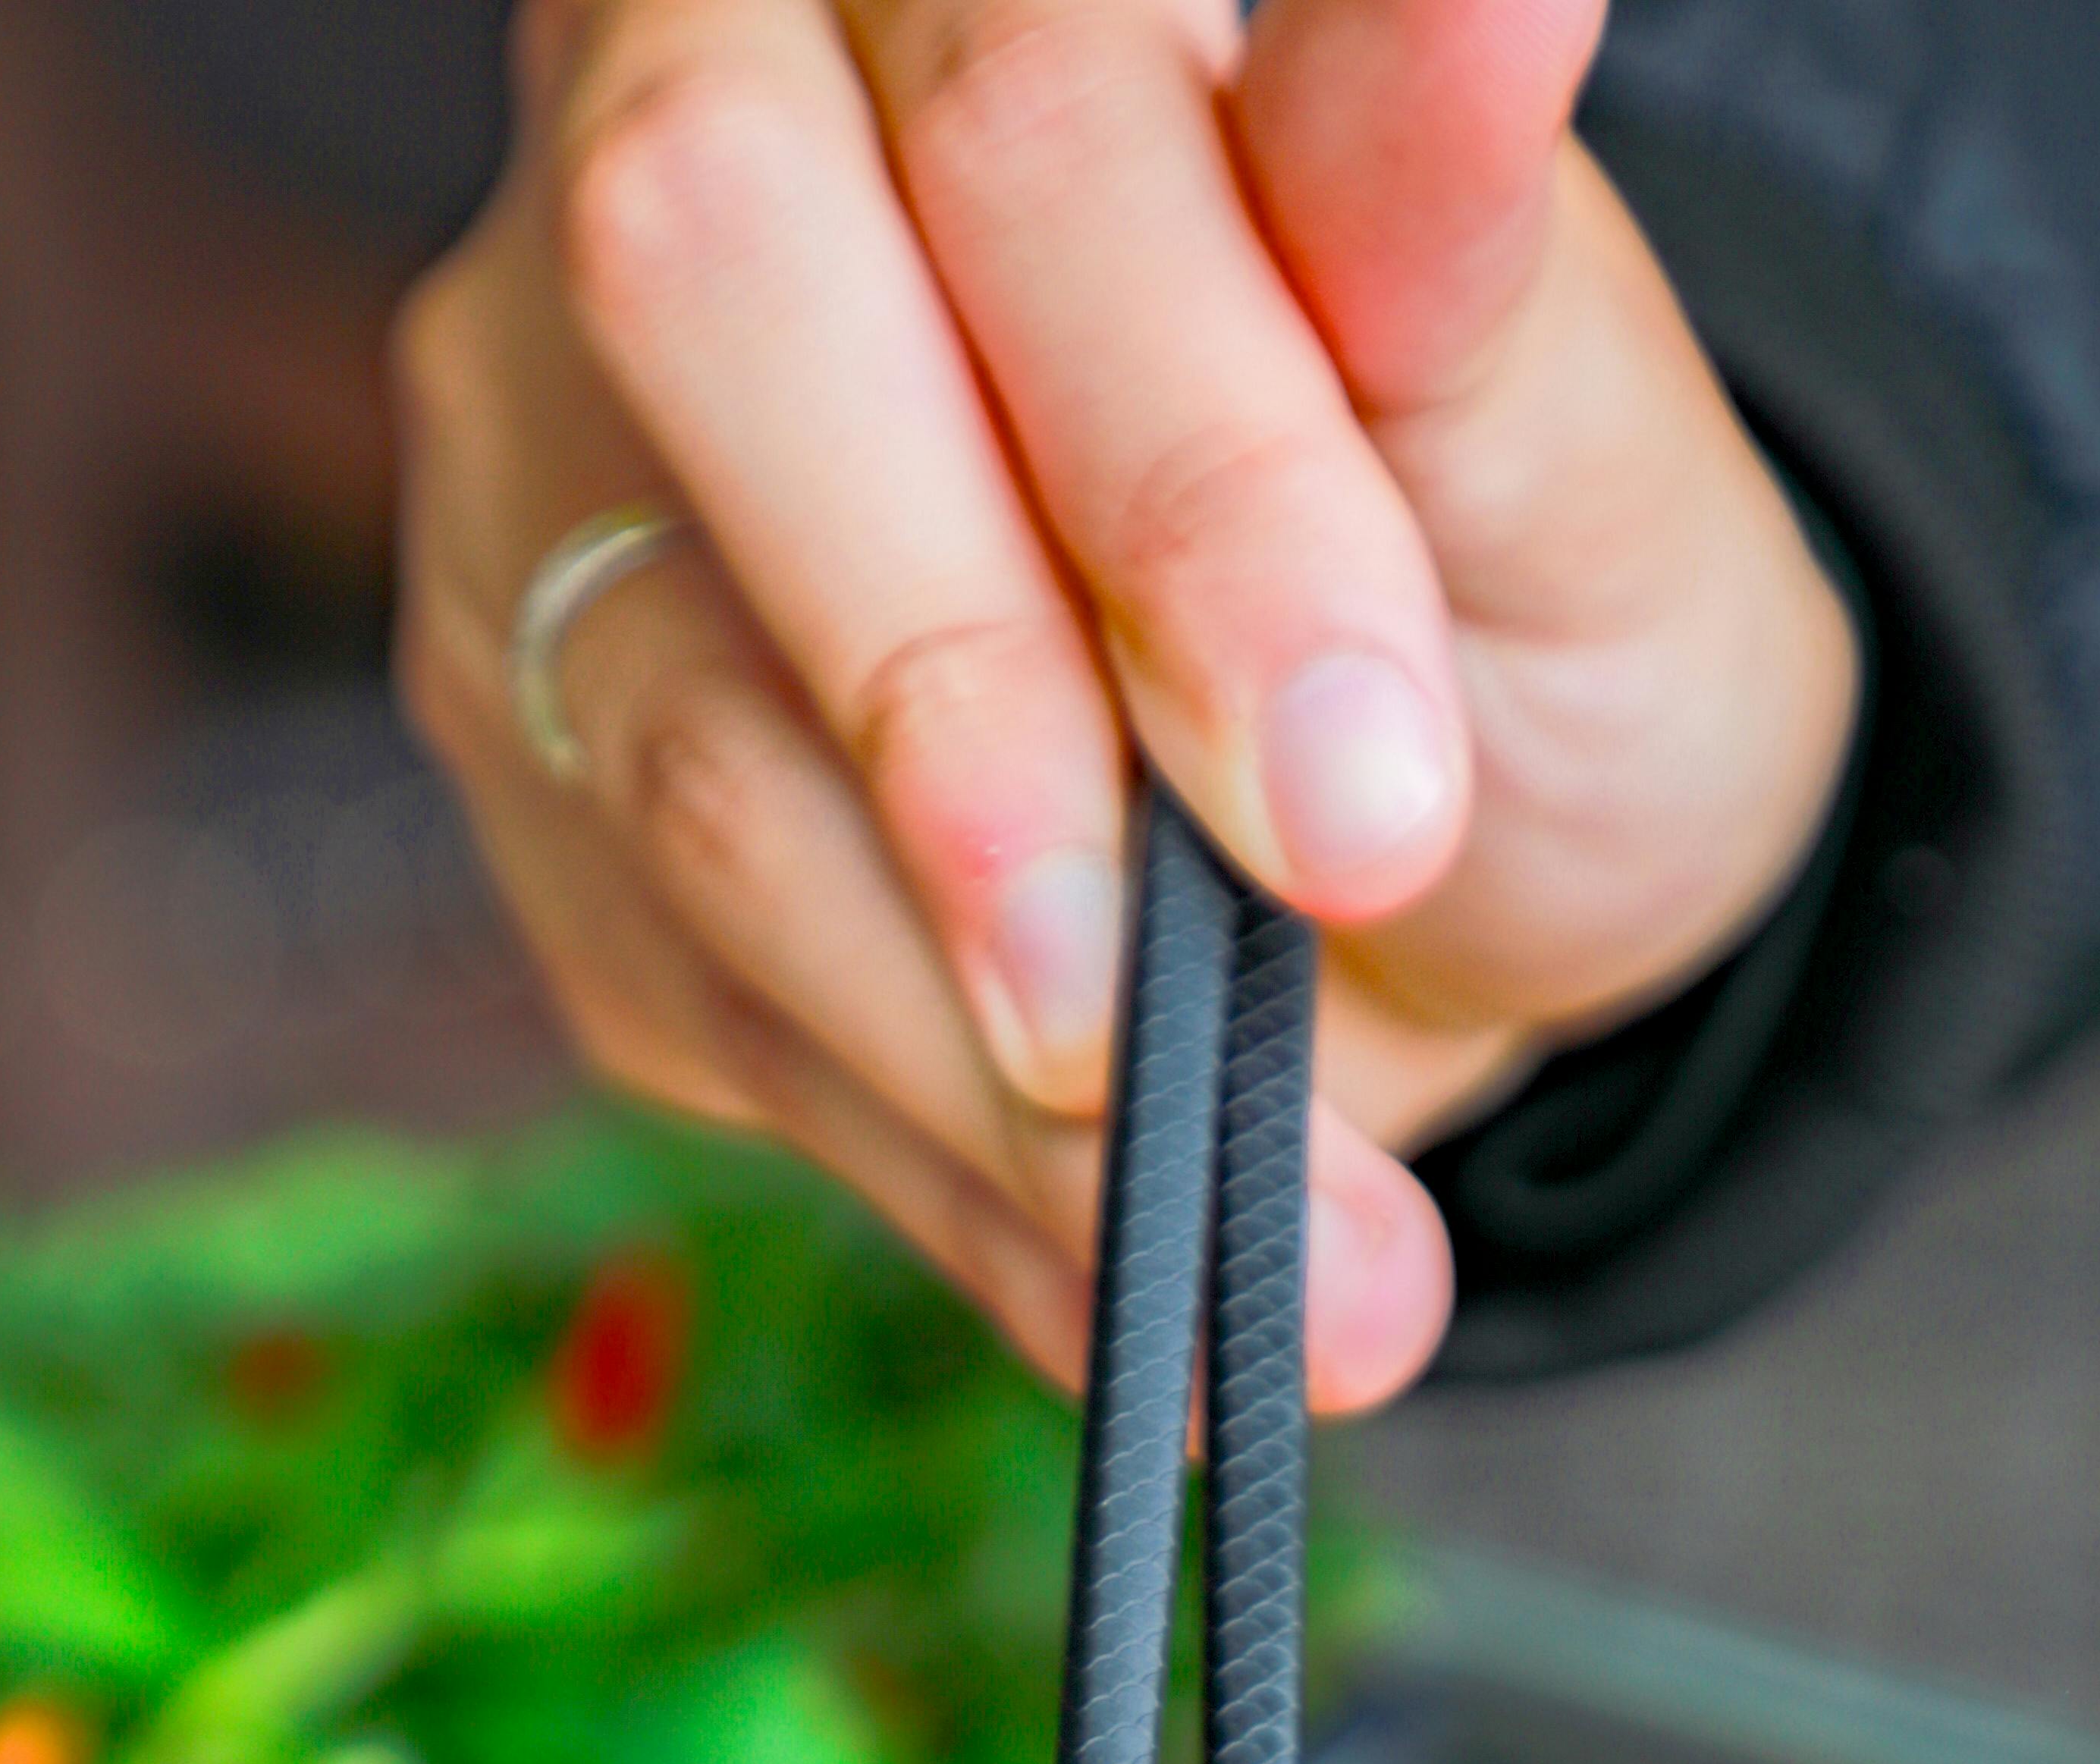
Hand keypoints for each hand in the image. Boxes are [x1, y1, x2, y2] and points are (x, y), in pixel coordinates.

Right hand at [399, 0, 1858, 1407]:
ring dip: (993, 1068)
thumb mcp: (1556, 417)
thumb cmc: (1497, 554)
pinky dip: (972, 1201)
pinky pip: (706, 998)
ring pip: (684, 729)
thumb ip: (1453, 246)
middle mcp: (693, 113)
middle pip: (702, 293)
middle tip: (1169, 1027)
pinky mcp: (543, 763)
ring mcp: (564, 448)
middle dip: (969, 711)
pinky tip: (1165, 1308)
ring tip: (1309, 1275)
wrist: (1425, 812)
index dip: (1182, 462)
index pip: (1011, 107)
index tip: (1370, 788)